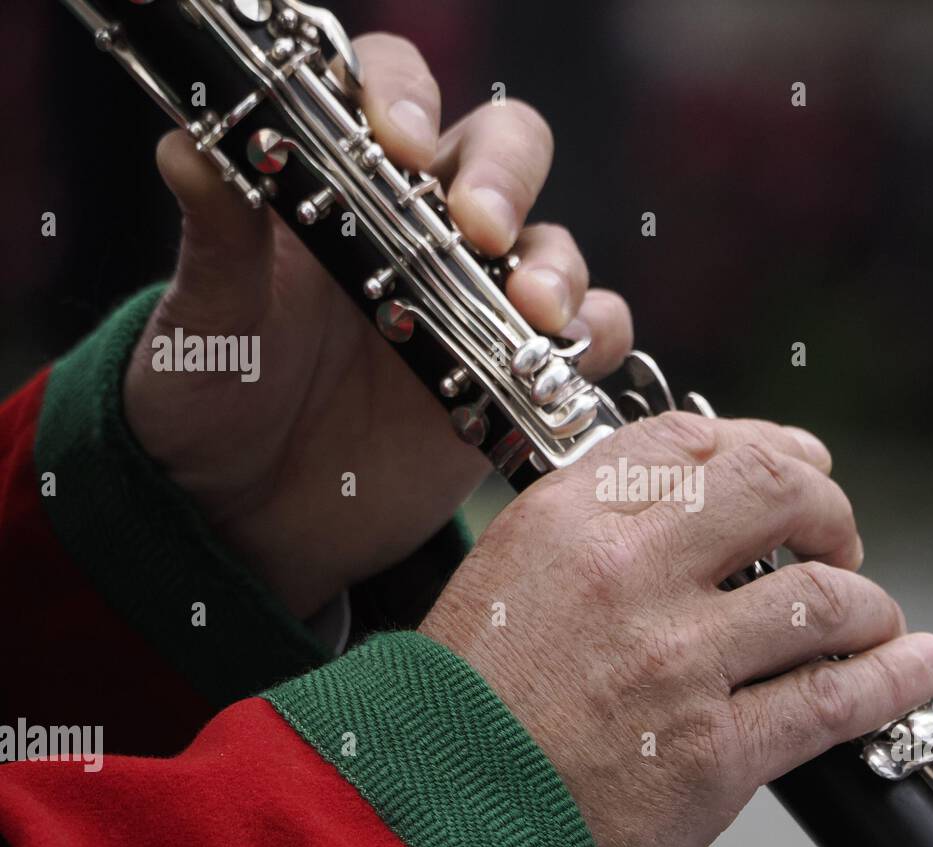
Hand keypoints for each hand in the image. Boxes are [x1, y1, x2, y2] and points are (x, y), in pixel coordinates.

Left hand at [124, 33, 632, 617]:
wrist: (249, 516)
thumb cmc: (214, 403)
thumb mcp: (206, 323)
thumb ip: (217, 243)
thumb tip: (186, 150)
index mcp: (341, 192)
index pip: (391, 92)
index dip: (405, 96)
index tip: (398, 147)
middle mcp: (420, 233)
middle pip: (500, 150)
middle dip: (506, 176)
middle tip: (484, 233)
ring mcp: (474, 305)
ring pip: (551, 245)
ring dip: (558, 269)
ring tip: (534, 314)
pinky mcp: (512, 376)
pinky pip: (584, 339)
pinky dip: (594, 341)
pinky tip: (569, 363)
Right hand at [420, 412, 932, 846]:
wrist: (429, 827)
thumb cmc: (457, 717)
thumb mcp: (499, 584)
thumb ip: (583, 537)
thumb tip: (673, 514)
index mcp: (566, 524)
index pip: (689, 440)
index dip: (761, 442)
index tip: (788, 462)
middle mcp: (628, 575)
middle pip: (774, 488)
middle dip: (824, 502)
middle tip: (834, 528)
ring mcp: (678, 661)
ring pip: (822, 595)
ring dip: (867, 601)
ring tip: (873, 615)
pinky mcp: (714, 750)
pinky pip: (834, 697)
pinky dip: (893, 677)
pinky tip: (916, 663)